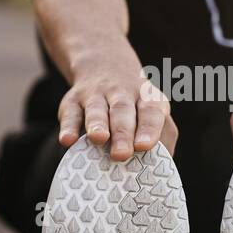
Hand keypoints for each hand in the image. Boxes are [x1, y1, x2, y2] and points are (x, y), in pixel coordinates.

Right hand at [58, 60, 177, 160]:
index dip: (149, 128)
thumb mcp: (154, 111)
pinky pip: (70, 113)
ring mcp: (95, 96)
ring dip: (97, 124)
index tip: (144, 146)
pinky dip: (68, 127)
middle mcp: (121, 94)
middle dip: (122, 133)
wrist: (105, 65)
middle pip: (123, 112)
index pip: (151, 112)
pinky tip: (67, 141)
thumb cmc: (136, 104)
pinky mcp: (72, 101)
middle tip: (121, 154)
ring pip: (97, 109)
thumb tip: (164, 167)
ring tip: (98, 138)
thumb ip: (164, 135)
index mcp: (146, 99)